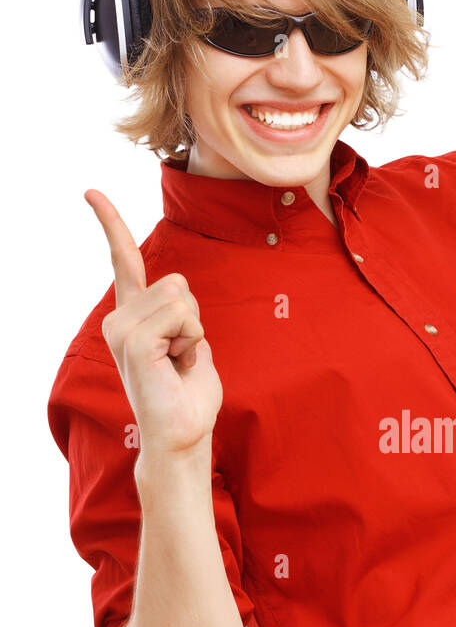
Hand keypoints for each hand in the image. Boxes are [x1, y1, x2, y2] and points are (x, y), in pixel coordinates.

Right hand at [87, 189, 222, 455]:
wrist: (182, 434)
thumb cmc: (189, 396)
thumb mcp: (191, 345)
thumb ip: (182, 316)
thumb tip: (181, 303)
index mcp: (133, 316)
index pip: (123, 260)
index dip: (110, 223)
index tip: (90, 192)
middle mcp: (120, 318)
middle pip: (178, 283)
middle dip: (195, 319)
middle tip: (182, 357)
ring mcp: (122, 329)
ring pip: (182, 299)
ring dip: (194, 332)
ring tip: (178, 363)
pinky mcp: (133, 342)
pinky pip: (182, 317)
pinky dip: (191, 341)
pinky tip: (176, 365)